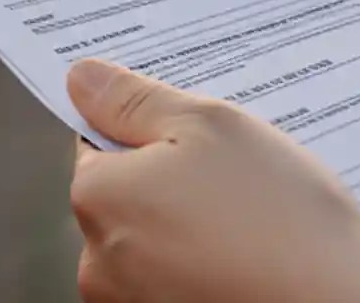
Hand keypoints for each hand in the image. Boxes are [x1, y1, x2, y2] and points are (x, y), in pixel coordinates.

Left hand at [66, 58, 359, 302]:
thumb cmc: (279, 222)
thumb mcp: (210, 126)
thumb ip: (135, 100)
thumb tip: (81, 78)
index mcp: (96, 197)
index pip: (96, 145)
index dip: (145, 133)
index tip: (191, 137)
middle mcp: (97, 260)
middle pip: (123, 199)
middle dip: (168, 183)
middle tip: (233, 181)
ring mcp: (129, 302)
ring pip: (151, 244)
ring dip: (187, 230)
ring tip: (251, 225)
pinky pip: (175, 280)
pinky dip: (203, 268)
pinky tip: (251, 260)